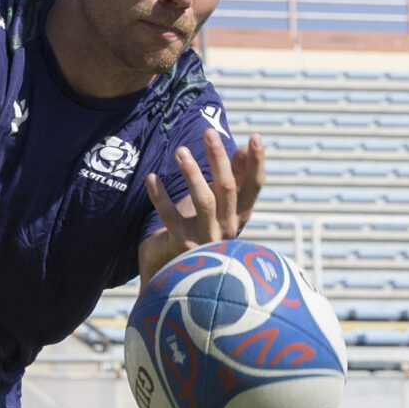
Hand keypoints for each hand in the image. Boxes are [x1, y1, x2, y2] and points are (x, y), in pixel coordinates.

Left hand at [140, 130, 264, 280]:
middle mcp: (227, 229)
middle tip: (208, 132)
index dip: (257, 163)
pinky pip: (170, 217)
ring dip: (192, 174)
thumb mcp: (217, 203)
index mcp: (238, 217)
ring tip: (179, 151)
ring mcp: (205, 240)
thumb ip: (233, 178)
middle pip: (227, 188)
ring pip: (204, 201)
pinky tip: (152, 178)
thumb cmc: (196, 230)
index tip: (255, 136)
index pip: (253, 188)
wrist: (174, 275)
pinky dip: (161, 196)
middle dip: (219, 158)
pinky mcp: (182, 247)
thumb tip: (246, 146)